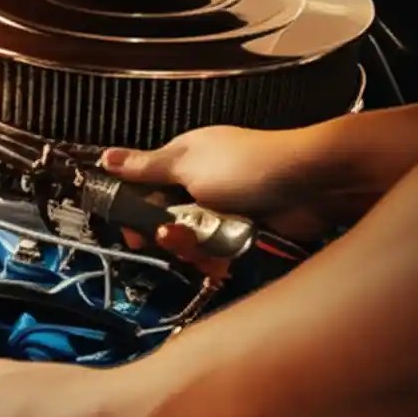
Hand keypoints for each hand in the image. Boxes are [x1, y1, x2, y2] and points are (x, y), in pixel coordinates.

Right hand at [101, 126, 343, 239]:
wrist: (312, 186)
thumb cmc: (247, 165)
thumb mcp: (186, 163)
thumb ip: (144, 167)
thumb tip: (106, 157)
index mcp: (183, 160)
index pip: (143, 189)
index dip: (134, 212)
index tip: (132, 230)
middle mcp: (199, 185)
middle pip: (165, 221)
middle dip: (167, 236)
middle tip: (173, 237)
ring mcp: (222, 211)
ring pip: (190, 242)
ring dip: (193, 250)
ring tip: (206, 247)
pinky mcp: (242, 233)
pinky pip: (217, 254)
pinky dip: (217, 259)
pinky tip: (223, 259)